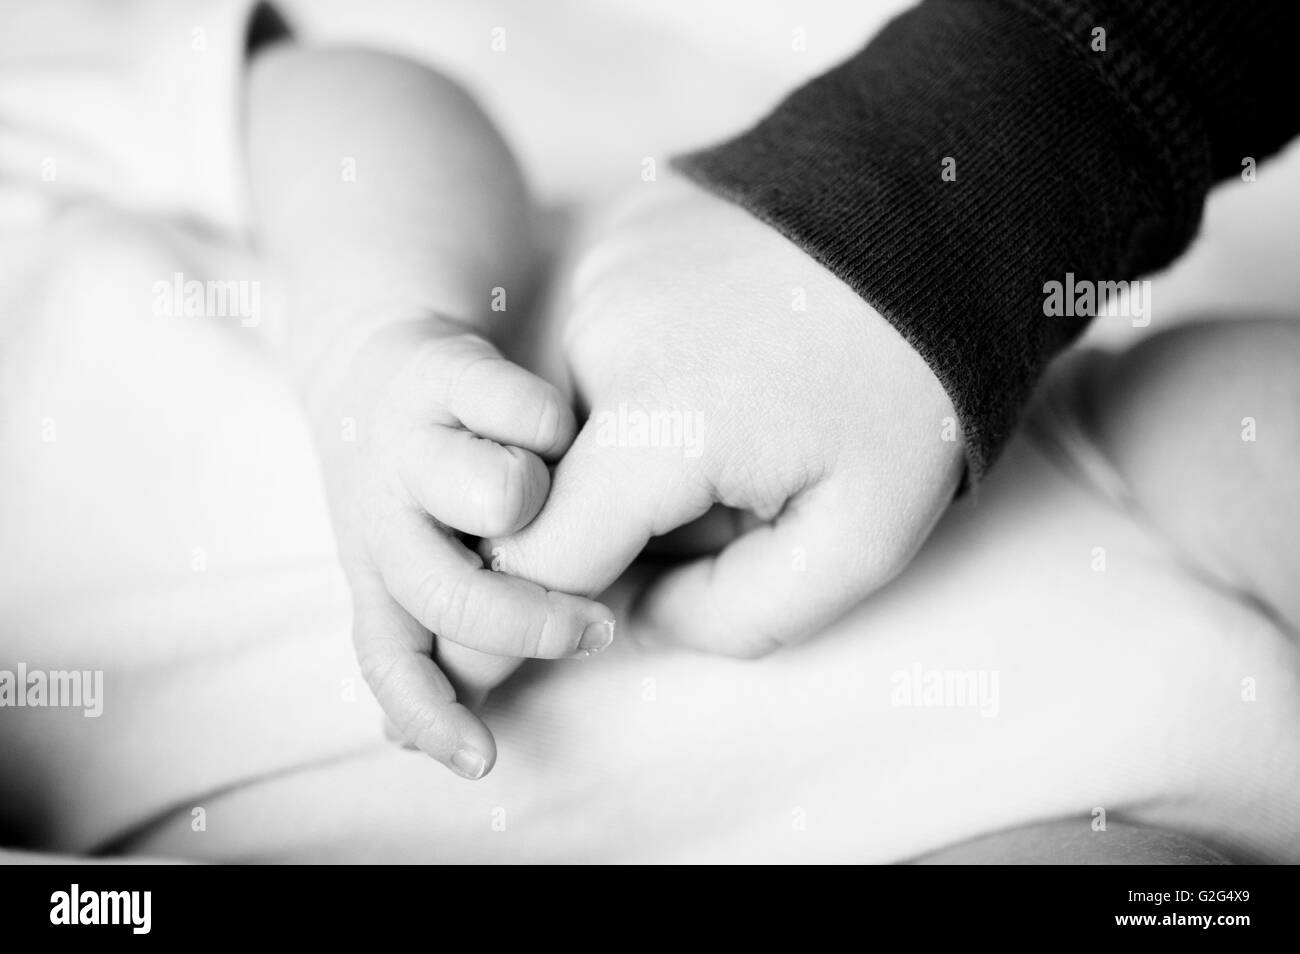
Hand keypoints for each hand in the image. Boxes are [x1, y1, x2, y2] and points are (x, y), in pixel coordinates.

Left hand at [313, 316, 614, 777]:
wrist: (387, 350)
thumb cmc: (441, 471)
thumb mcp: (438, 554)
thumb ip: (464, 625)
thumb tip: (449, 733)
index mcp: (379, 568)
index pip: (388, 658)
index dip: (427, 714)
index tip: (481, 761)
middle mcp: (381, 516)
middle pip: (450, 595)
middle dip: (532, 616)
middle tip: (595, 627)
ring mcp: (408, 445)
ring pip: (501, 497)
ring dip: (544, 497)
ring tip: (558, 480)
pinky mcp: (443, 372)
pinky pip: (529, 417)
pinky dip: (554, 424)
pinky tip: (554, 422)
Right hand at [490, 175, 964, 656]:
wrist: (940, 221)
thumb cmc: (911, 386)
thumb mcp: (860, 542)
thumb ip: (736, 616)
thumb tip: (641, 616)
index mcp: (656, 421)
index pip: (540, 549)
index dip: (567, 597)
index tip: (613, 602)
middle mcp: (602, 337)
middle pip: (568, 483)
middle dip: (642, 514)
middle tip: (752, 486)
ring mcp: (605, 275)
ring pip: (586, 413)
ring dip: (649, 439)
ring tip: (755, 409)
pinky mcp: (619, 240)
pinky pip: (607, 343)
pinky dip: (656, 371)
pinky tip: (739, 349)